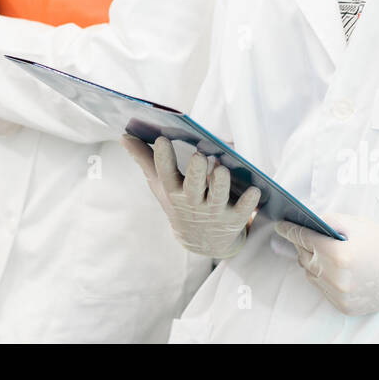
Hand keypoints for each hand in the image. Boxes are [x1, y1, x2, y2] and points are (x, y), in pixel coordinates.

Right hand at [121, 135, 260, 258]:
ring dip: (220, 184)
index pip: (165, 173)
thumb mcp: (161, 185)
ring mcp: (214, 212)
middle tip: (198, 155)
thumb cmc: (180, 203)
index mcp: (174, 192)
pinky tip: (254, 190)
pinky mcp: (233, 219)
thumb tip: (124, 136)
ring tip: (221, 168)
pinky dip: (249, 202)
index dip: (162, 158)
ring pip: (217, 197)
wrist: (202, 242)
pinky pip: (243, 211)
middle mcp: (193, 203)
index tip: (161, 139)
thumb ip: (145, 160)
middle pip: (193, 187)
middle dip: (196, 173)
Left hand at [275, 213, 378, 315]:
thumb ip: (328, 221)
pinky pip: (323, 289)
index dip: (289, 229)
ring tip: (321, 253)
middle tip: (305, 236)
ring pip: (311, 275)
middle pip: (304, 257)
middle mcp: (335, 277)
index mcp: (337, 253)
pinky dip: (325, 279)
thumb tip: (305, 222)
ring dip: (313, 263)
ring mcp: (339, 295)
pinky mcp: (344, 307)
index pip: (302, 238)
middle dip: (303, 245)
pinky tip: (335, 269)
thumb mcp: (357, 223)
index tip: (281, 225)